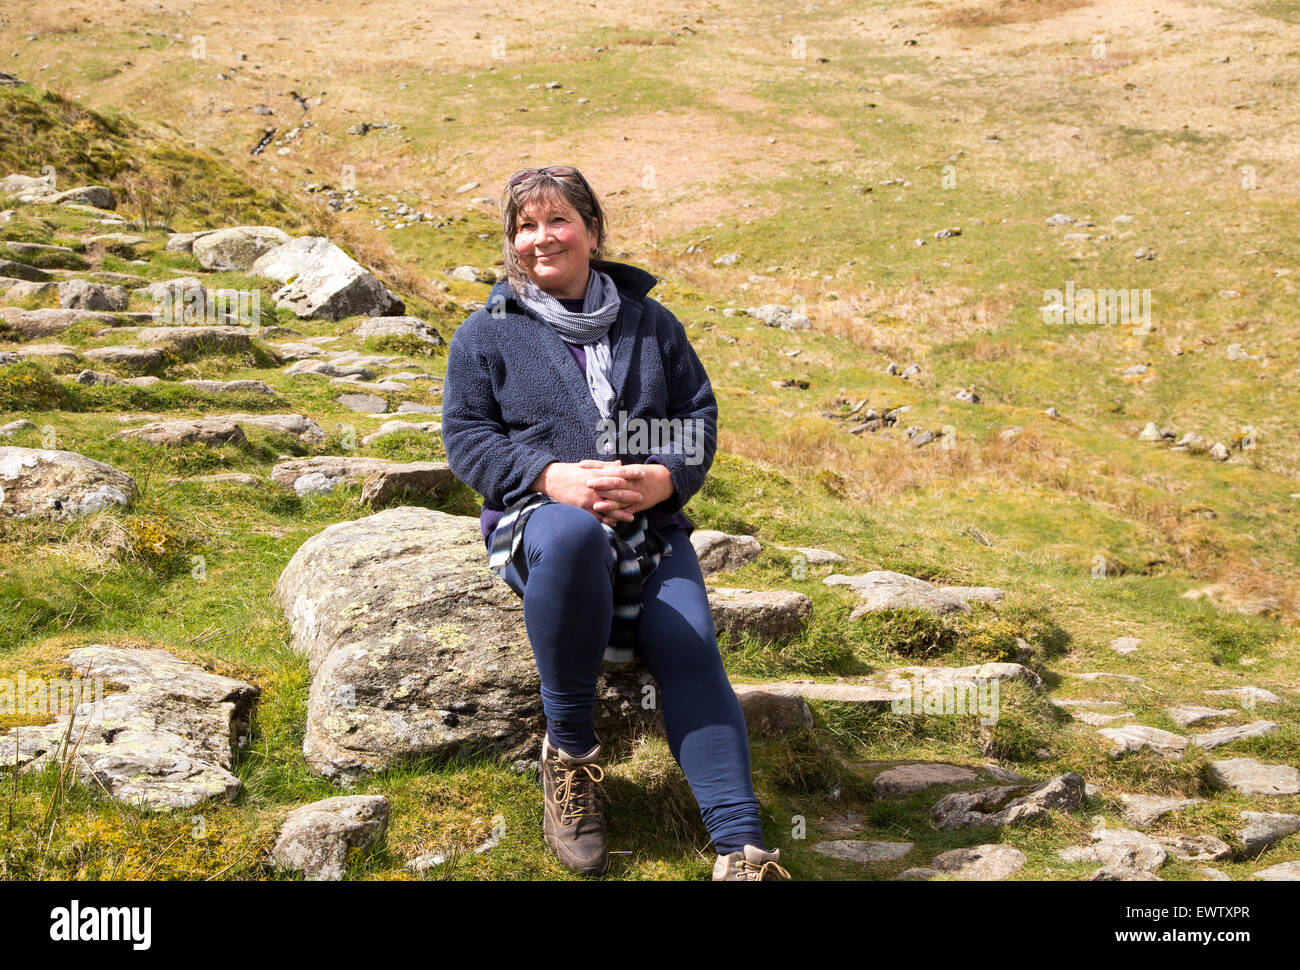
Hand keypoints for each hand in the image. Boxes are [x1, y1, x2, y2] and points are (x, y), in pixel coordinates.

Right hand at [528, 460, 673, 525]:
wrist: (551, 480)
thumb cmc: (570, 471)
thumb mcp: (587, 466)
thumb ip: (605, 466)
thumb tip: (620, 463)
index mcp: (596, 473)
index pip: (617, 472)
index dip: (631, 473)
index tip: (642, 474)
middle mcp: (594, 486)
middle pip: (616, 490)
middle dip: (630, 494)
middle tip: (642, 496)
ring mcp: (588, 498)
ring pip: (608, 506)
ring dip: (621, 512)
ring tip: (632, 517)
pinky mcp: (582, 508)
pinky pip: (596, 516)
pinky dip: (606, 520)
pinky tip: (614, 524)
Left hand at [584, 461, 674, 524]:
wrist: (664, 482)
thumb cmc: (642, 473)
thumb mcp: (629, 468)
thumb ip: (611, 468)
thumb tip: (592, 466)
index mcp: (629, 473)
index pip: (613, 471)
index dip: (600, 470)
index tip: (587, 469)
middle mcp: (632, 484)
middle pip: (617, 484)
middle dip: (603, 485)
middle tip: (588, 484)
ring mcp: (635, 496)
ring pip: (621, 500)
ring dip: (609, 503)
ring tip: (596, 505)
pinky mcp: (637, 507)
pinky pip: (626, 513)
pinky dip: (617, 517)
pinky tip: (607, 520)